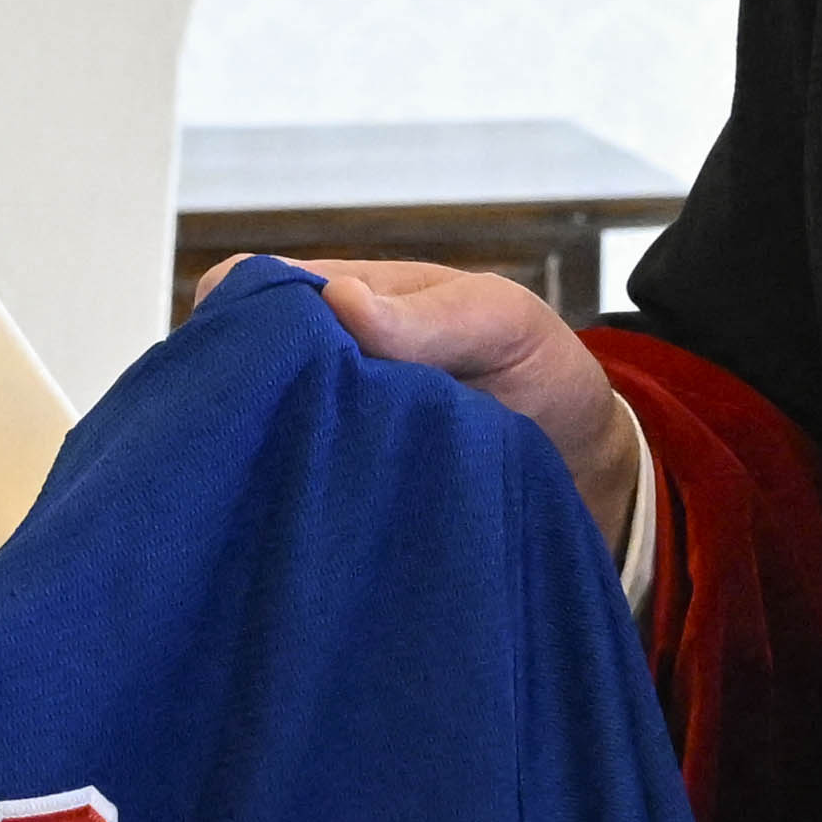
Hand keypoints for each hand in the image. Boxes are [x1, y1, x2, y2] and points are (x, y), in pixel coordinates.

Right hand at [236, 255, 644, 563]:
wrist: (586, 467)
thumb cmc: (537, 372)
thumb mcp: (501, 320)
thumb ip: (431, 315)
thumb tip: (342, 302)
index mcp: (337, 305)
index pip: (247, 293)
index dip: (235, 320)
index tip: (254, 364)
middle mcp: (314, 369)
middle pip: (236, 375)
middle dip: (245, 403)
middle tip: (286, 437)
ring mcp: (320, 437)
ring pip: (257, 444)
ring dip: (275, 464)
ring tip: (307, 488)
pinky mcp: (337, 503)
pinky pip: (298, 506)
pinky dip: (304, 515)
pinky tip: (318, 528)